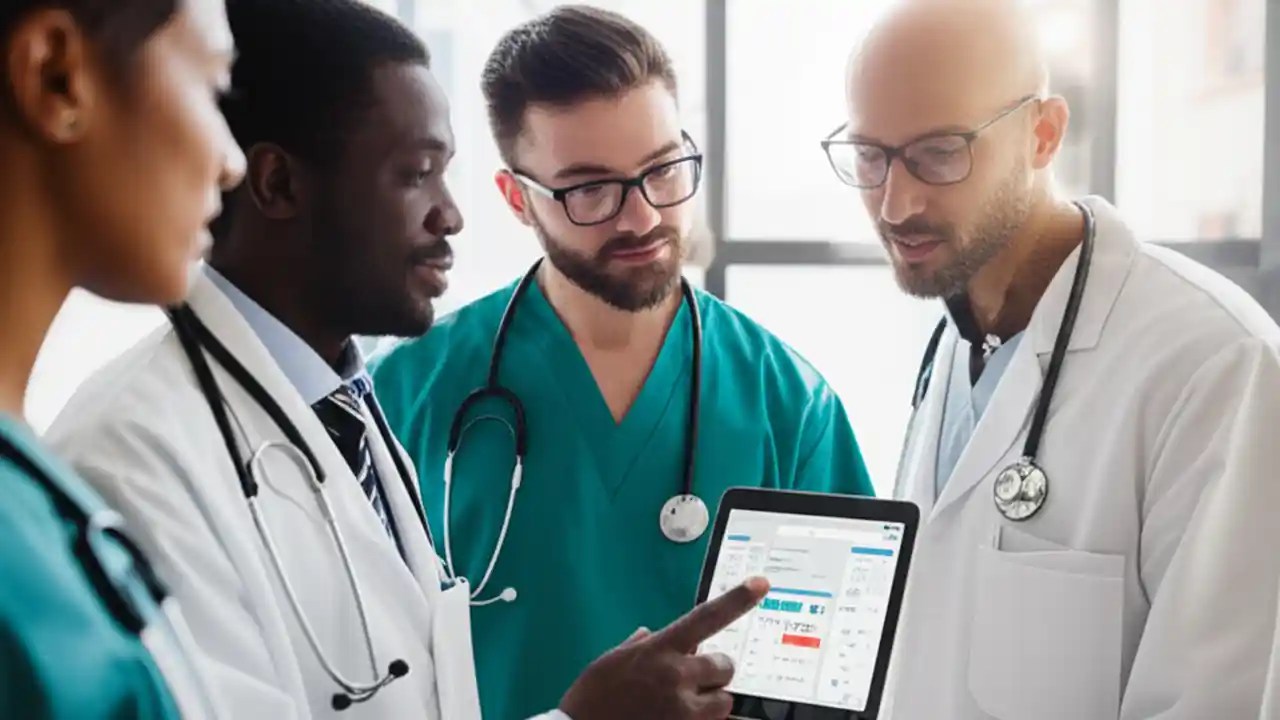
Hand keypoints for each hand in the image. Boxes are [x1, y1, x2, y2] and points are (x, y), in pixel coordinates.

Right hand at [560, 577, 768, 719]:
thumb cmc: (593, 697)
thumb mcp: (612, 660)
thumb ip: (640, 646)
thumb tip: (651, 636)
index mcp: (660, 649)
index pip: (706, 617)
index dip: (737, 599)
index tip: (761, 583)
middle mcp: (677, 676)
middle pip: (724, 666)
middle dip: (714, 671)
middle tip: (693, 678)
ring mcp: (683, 710)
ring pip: (722, 701)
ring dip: (710, 702)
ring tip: (683, 706)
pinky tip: (673, 718)